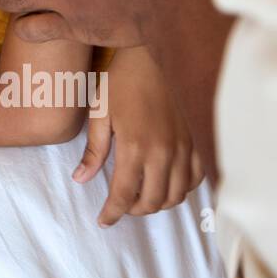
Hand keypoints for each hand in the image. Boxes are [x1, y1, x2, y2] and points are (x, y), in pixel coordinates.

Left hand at [76, 46, 204, 226]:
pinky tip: (165, 182)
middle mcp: (163, 153)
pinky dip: (180, 188)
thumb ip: (94, 150)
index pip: (124, 195)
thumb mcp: (100, 113)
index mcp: (135, 147)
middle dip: (133, 210)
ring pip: (176, 195)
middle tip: (119, 205)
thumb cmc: (122, 81)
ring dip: (157, 203)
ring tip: (140, 196)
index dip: (112, 213)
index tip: (103, 220)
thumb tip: (80, 179)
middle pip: (152, 202)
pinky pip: (194, 179)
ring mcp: (184, 148)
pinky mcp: (196, 142)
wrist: (153, 56)